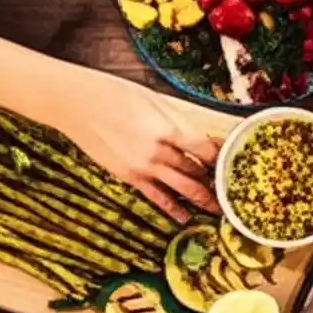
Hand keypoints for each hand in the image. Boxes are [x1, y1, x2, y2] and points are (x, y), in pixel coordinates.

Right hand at [57, 74, 219, 222]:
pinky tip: (185, 217)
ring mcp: (144, 166)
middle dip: (216, 182)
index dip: (223, 160)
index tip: (235, 166)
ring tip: (218, 210)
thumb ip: (180, 122)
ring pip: (181, 187)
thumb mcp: (155, 101)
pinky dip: (172, 208)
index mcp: (170, 128)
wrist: (76, 103)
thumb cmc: (116, 95)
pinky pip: (157, 197)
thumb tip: (203, 138)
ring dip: (201, 199)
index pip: (207, 150)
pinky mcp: (129, 176)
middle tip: (233, 192)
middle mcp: (160, 151)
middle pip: (197, 171)